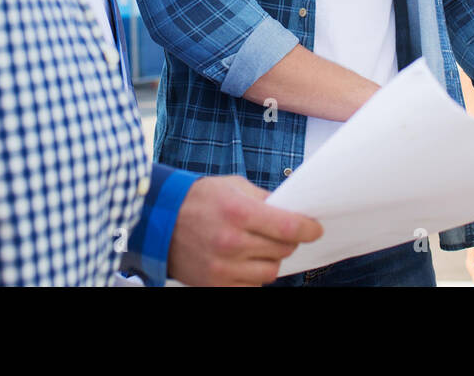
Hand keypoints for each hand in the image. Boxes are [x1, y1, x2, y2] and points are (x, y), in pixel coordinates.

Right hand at [167, 175, 322, 285]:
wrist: (158, 220)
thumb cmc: (197, 199)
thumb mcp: (232, 186)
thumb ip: (264, 199)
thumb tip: (293, 211)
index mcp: (237, 212)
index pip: (289, 228)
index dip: (309, 229)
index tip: (315, 228)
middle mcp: (231, 242)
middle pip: (282, 250)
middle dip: (288, 241)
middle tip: (282, 233)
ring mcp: (222, 267)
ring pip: (270, 272)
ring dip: (271, 259)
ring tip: (258, 247)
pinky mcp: (215, 285)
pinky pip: (252, 287)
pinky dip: (253, 276)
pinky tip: (245, 261)